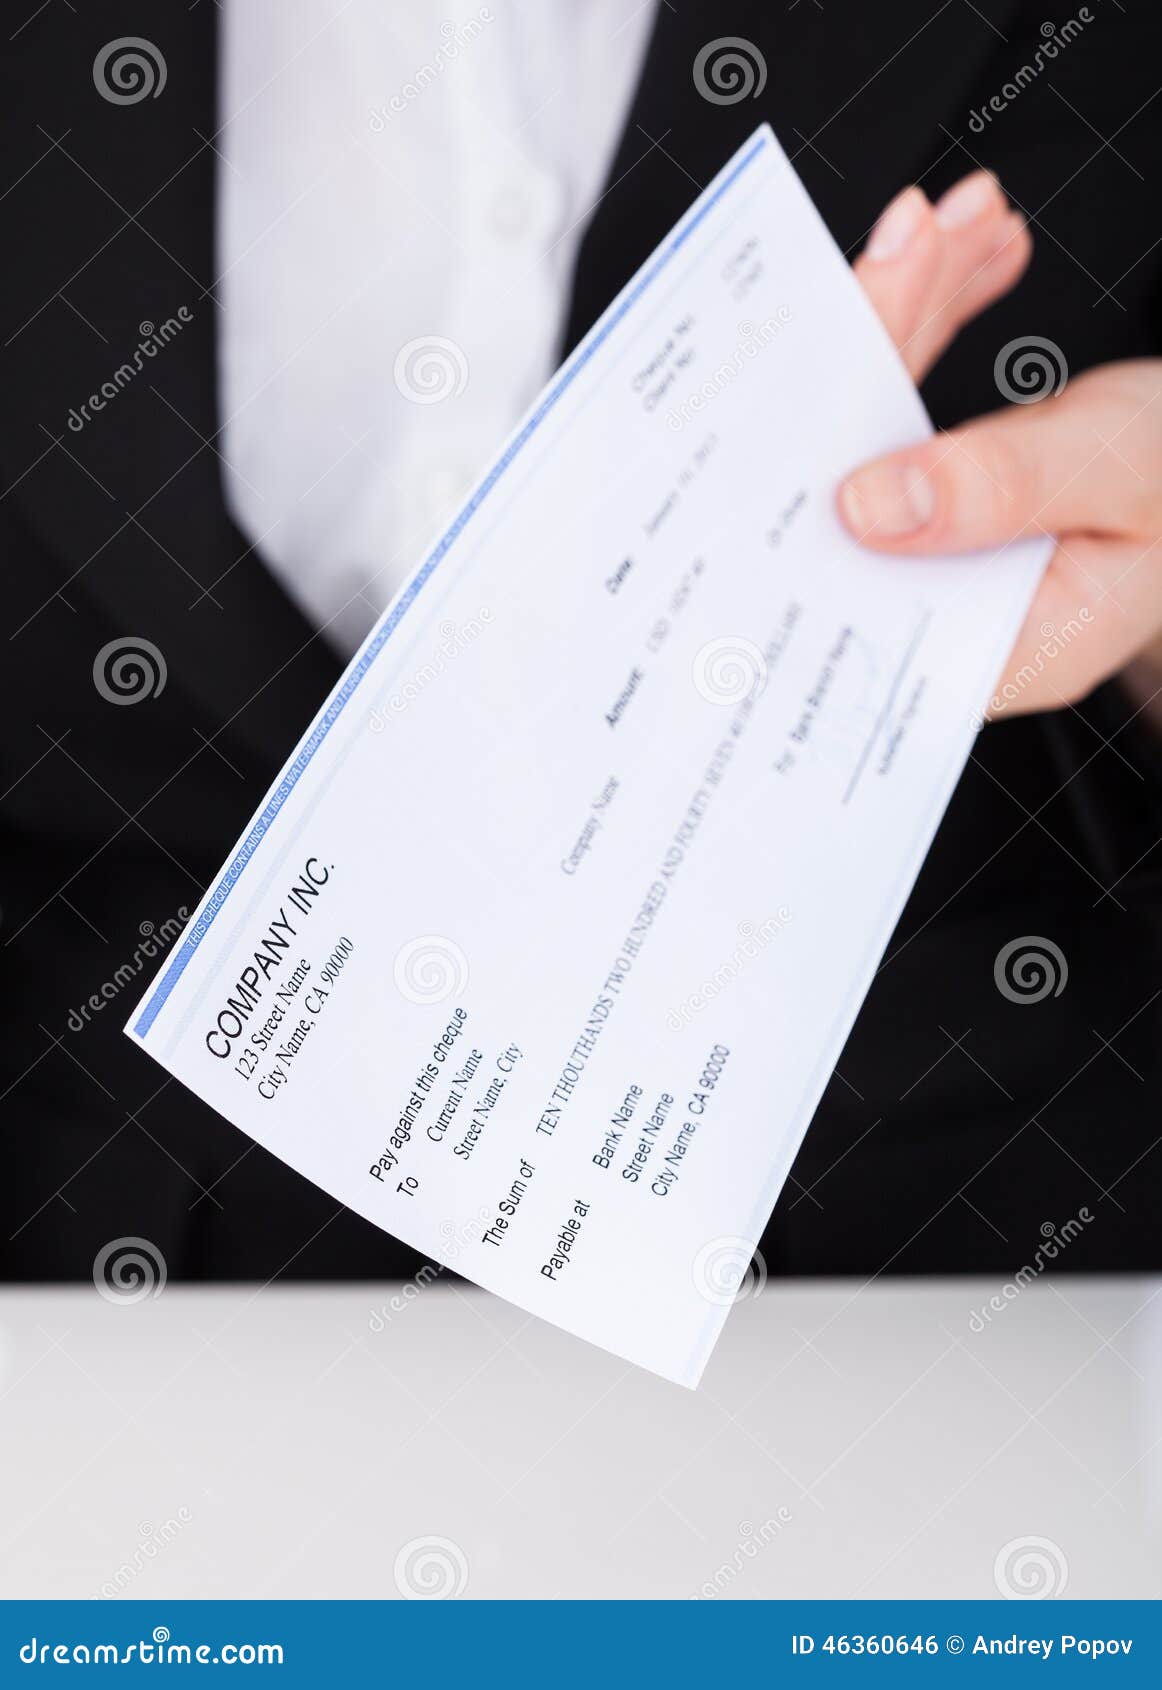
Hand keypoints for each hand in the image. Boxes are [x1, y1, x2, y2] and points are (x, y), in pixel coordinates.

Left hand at [844, 171, 1161, 720]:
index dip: (818, 503)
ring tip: (940, 222)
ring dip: (911, 311)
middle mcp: (952, 610)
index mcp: (997, 653)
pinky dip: (938, 320)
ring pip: (882, 425)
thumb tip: (870, 509)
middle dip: (876, 352)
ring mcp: (941, 548)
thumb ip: (1005, 490)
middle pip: (861, 486)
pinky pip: (914, 402)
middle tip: (898, 247)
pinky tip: (957, 248)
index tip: (814, 382)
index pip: (872, 589)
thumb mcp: (1123, 474)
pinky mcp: (944, 491)